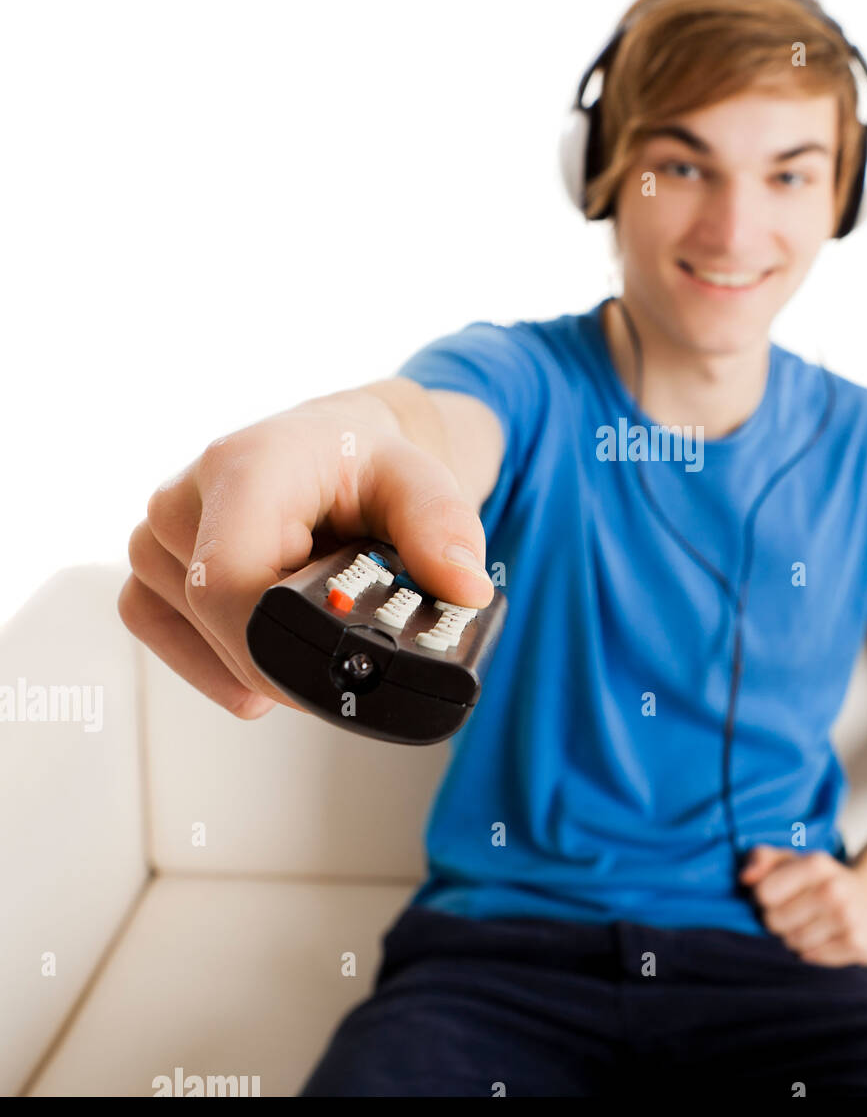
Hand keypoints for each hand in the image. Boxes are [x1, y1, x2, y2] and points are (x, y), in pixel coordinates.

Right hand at [118, 394, 492, 719]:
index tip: (332, 667)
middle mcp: (185, 497)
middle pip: (215, 623)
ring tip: (309, 619)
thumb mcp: (422, 481)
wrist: (332, 449)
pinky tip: (262, 656)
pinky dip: (213, 661)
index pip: (225, 584)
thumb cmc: (367, 463)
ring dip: (255, 654)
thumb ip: (445, 529)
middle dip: (286, 655)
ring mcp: (157, 535)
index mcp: (245, 469)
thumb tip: (466, 589)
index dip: (272, 645)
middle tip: (346, 649)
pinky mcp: (150, 568)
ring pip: (190, 637)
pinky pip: (159, 635)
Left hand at [739, 844, 866, 967]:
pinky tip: (825, 936)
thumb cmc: (821, 880)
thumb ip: (761, 859)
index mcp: (817, 864)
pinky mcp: (859, 946)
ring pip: (793, 943)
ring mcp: (849, 920)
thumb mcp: (793, 860)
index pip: (764, 893)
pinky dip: (813, 951)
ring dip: (794, 937)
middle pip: (775, 921)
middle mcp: (835, 891)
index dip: (763, 897)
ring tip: (810, 923)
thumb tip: (744, 878)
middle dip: (778, 919)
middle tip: (794, 911)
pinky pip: (814, 958)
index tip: (776, 895)